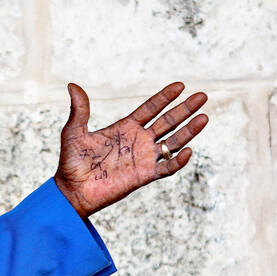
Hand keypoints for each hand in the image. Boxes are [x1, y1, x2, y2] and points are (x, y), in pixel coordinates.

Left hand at [53, 81, 208, 217]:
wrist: (72, 190)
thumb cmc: (72, 162)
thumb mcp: (74, 132)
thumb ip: (80, 110)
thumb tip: (72, 85)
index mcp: (125, 128)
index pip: (150, 109)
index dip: (165, 98)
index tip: (180, 85)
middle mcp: (138, 141)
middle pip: (167, 122)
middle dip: (185, 109)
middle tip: (203, 96)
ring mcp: (143, 158)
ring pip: (172, 142)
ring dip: (189, 131)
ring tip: (204, 117)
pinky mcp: (143, 176)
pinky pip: (166, 168)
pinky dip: (178, 161)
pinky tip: (188, 151)